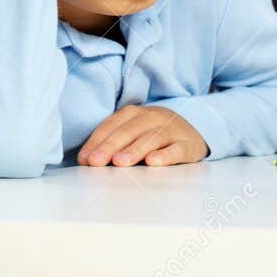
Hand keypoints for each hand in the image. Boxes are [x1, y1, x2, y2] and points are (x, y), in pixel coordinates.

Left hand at [77, 105, 208, 167]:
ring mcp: (171, 129)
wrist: (191, 134)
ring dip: (134, 150)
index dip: (96, 142)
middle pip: (129, 131)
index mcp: (133, 113)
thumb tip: (87, 161)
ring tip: (120, 162)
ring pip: (151, 138)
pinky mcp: (187, 144)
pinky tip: (153, 162)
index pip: (111, 126)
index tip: (85, 159)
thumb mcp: (132, 134)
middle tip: (97, 161)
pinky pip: (176, 149)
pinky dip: (165, 155)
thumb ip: (112, 145)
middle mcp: (152, 117)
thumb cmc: (153, 136)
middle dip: (110, 146)